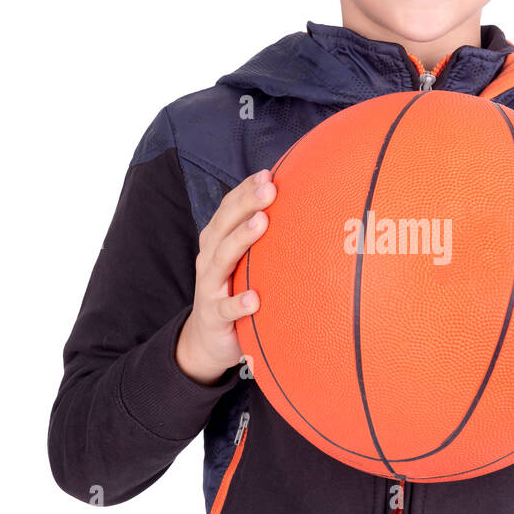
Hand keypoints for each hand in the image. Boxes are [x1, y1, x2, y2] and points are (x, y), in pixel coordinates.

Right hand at [175, 168, 275, 382]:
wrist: (208, 339)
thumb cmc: (234, 290)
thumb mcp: (245, 263)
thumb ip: (263, 240)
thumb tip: (305, 210)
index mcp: (217, 242)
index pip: (228, 208)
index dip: (245, 190)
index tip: (269, 174)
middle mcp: (209, 259)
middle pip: (224, 225)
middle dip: (246, 203)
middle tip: (270, 189)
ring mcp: (209, 287)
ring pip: (222, 259)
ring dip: (241, 239)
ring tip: (262, 223)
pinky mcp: (214, 316)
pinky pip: (225, 309)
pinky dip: (239, 303)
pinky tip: (255, 299)